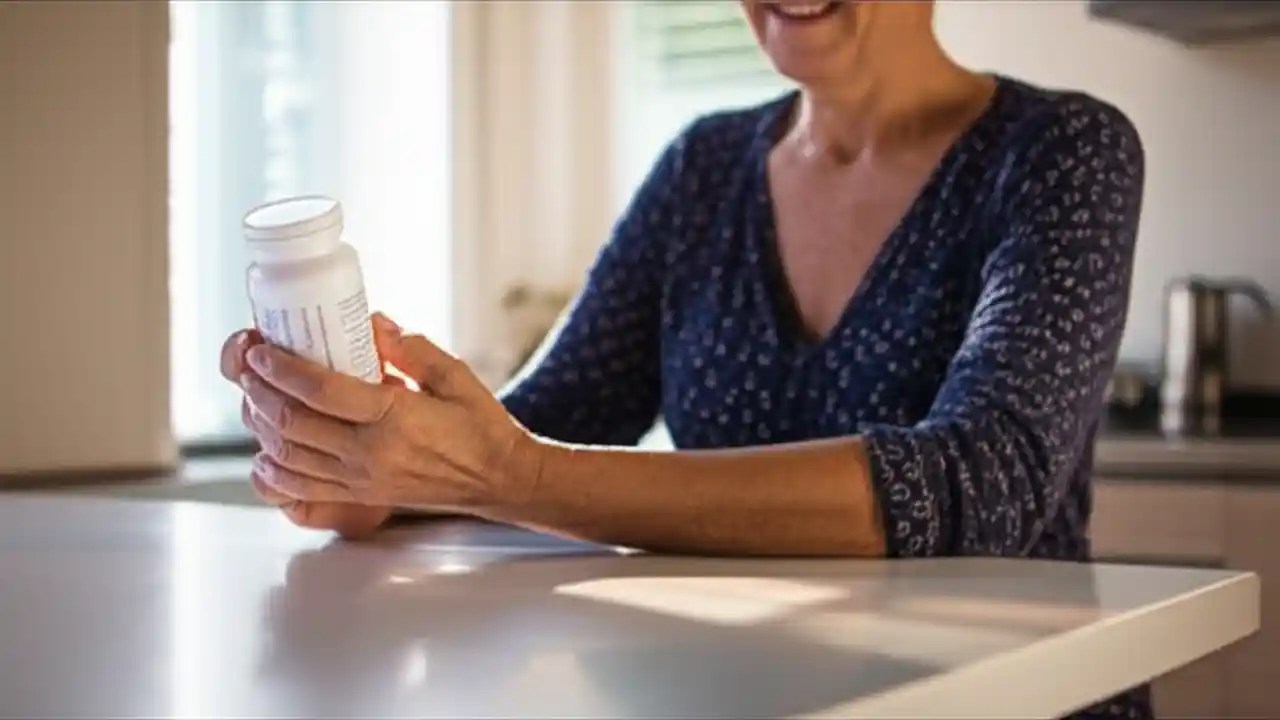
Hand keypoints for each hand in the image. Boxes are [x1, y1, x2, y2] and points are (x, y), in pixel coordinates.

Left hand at [237, 314, 538, 514]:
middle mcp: (371, 453)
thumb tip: (370, 323)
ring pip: (289, 457)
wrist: (499, 478)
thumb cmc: (480, 427)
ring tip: (252, 399)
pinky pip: (301, 490)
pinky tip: (264, 454)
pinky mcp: (361, 497)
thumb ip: (411, 348)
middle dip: (259, 391)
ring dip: (260, 427)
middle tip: (248, 367)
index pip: (319, 391)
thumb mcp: (454, 375)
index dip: (281, 368)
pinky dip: (274, 473)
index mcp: (394, 417)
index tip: (261, 349)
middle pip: (293, 423)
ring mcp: (362, 480)